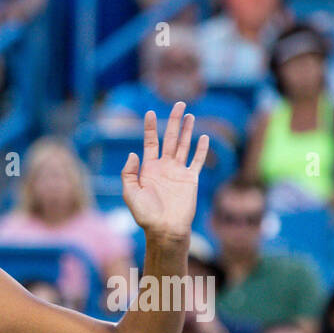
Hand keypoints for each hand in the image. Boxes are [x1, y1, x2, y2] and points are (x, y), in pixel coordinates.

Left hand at [122, 102, 209, 240]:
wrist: (165, 229)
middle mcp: (164, 167)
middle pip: (170, 138)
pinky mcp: (191, 179)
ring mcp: (178, 172)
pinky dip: (201, 149)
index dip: (150, 128)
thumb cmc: (145, 215)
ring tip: (190, 114)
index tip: (150, 112)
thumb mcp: (130, 193)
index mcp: (148, 169)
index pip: (150, 142)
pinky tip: (204, 137)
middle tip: (179, 103)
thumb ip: (128, 173)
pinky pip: (197, 161)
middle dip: (174, 121)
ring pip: (184, 145)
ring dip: (187, 130)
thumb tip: (133, 153)